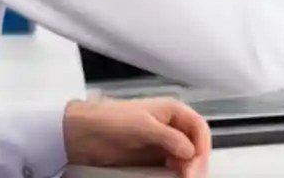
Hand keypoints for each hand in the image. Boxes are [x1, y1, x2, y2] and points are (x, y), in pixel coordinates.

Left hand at [64, 97, 210, 177]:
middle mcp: (171, 127)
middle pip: (195, 145)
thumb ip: (170, 137)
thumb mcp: (143, 126)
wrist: (81, 134)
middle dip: (196, 161)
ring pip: (185, 159)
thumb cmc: (110, 120)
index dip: (202, 146)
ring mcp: (162, 144)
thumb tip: (190, 151)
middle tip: (189, 177)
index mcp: (173, 111)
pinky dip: (175, 175)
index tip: (196, 164)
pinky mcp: (152, 159)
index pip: (199, 128)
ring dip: (187, 170)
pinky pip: (171, 168)